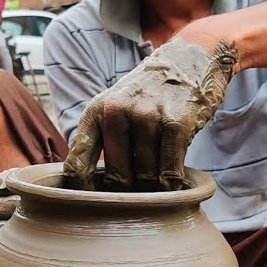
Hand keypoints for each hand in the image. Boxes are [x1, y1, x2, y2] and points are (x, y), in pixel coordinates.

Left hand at [64, 38, 237, 190]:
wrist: (190, 59)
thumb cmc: (149, 94)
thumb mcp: (115, 106)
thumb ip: (100, 140)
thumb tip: (88, 192)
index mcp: (96, 112)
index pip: (75, 166)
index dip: (82, 194)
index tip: (94, 207)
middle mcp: (116, 112)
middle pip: (116, 179)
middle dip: (128, 192)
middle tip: (139, 192)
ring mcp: (146, 117)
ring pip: (144, 178)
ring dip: (154, 188)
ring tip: (159, 178)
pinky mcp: (176, 124)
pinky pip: (169, 173)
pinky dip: (172, 186)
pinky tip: (175, 184)